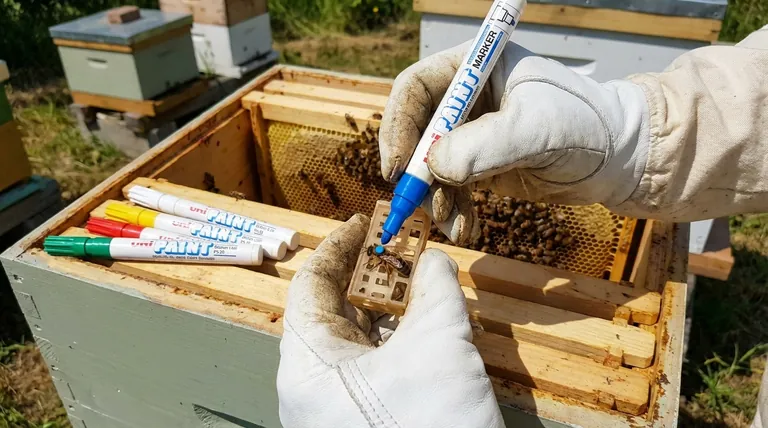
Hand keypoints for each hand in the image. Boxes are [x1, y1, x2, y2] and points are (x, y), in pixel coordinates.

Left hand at [276, 214, 504, 427]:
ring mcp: (339, 409)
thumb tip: (433, 257)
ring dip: (393, 307)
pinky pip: (378, 368)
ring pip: (361, 341)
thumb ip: (436, 289)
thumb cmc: (430, 425)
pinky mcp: (367, 422)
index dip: (340, 247)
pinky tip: (429, 323)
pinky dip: (401, 341)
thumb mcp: (440, 346)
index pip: (310, 287)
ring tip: (423, 280)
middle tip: (405, 247)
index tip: (366, 222)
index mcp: (307, 366)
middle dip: (373, 276)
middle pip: (335, 312)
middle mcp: (314, 387)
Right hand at [379, 40, 649, 244]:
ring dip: (435, 198)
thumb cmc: (587, 124)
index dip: (399, 126)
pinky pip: (452, 189)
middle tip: (412, 204)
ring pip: (431, 166)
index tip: (398, 167)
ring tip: (451, 224)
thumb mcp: (538, 128)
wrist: (619, 159)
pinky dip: (453, 211)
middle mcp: (466, 99)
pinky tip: (464, 231)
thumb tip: (436, 168)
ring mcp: (471, 134)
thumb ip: (487, 145)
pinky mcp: (480, 166)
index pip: (416, 89)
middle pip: (415, 130)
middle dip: (413, 170)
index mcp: (473, 69)